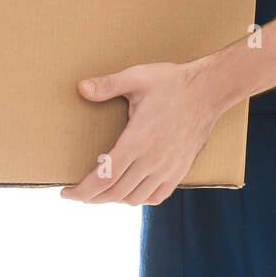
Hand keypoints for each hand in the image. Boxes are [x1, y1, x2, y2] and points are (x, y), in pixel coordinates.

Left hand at [59, 58, 225, 205]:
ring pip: (134, 198)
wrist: (208, 91)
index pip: (104, 178)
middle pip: (115, 193)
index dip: (82, 191)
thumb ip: (108, 85)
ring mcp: (167, 169)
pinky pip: (156, 197)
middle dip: (92, 197)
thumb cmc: (171, 82)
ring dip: (113, 199)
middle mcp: (152, 161)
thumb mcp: (137, 77)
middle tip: (78, 193)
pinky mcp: (180, 170)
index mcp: (137, 140)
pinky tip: (130, 191)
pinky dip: (139, 199)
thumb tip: (81, 88)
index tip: (66, 193)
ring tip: (101, 191)